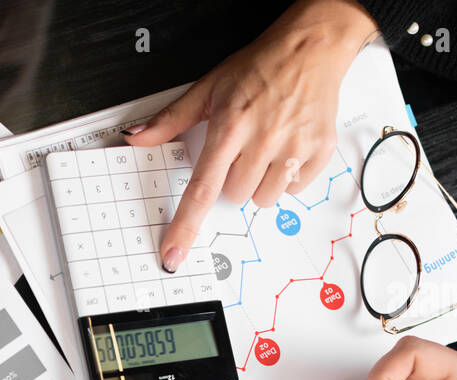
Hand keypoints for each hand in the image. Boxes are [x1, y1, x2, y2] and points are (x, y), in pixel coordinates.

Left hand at [124, 0, 375, 272]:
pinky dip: (287, 177)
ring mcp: (293, 148)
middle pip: (233, 197)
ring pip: (263, 199)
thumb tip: (137, 137)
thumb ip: (171, 119)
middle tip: (241, 149)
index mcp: (230, 127)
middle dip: (232, 180)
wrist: (310, 47)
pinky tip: (285, 148)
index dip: (185, 227)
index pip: (201, 190)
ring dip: (259, 182)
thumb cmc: (260, 67)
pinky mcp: (319, 152)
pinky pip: (294, 190)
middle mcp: (262, 140)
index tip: (174, 255)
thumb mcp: (209, 88)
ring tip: (264, 148)